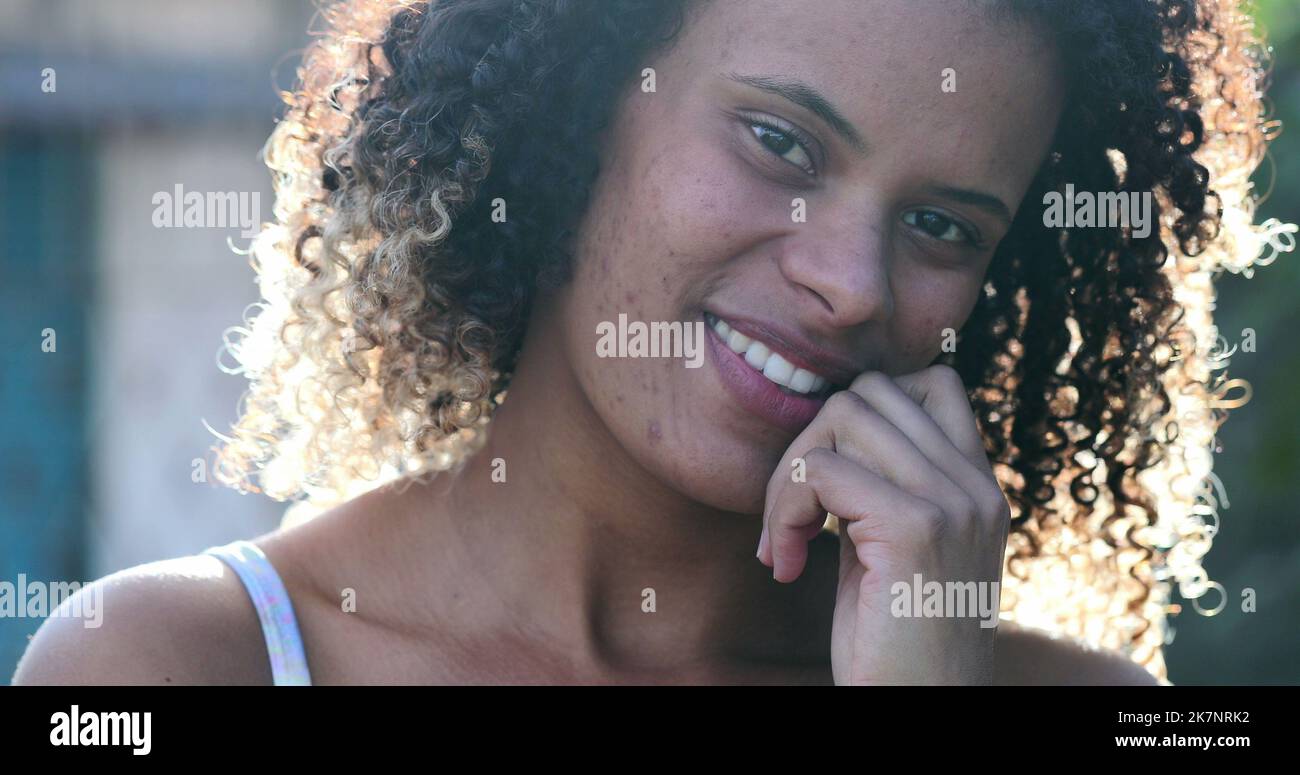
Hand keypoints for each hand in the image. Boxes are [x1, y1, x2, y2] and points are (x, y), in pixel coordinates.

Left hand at [756, 365, 1010, 684]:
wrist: (917, 712)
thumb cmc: (892, 645)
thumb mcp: (891, 551)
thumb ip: (879, 488)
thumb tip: (826, 430)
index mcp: (977, 486)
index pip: (930, 382)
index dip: (858, 414)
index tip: (826, 482)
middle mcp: (976, 485)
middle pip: (870, 392)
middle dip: (808, 444)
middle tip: (790, 518)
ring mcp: (953, 501)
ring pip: (842, 417)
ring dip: (789, 477)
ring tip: (785, 542)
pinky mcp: (916, 527)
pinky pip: (821, 470)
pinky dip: (784, 512)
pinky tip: (788, 566)